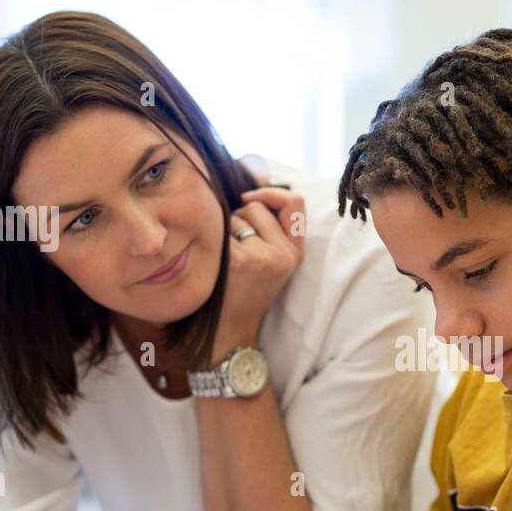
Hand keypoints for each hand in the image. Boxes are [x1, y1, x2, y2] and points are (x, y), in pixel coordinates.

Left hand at [214, 187, 306, 355]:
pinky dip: (215, 240)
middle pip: (257, 206)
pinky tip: (218, 262)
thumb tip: (253, 183)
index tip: (251, 197)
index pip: (295, 202)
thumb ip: (272, 228)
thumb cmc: (245, 288)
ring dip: (227, 229)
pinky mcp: (240, 260)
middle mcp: (284, 255)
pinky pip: (222, 228)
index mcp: (296, 253)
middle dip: (241, 217)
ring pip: (238, 215)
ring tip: (228, 257)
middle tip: (238, 248)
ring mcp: (264, 257)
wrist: (230, 327)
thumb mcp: (273, 260)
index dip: (272, 192)